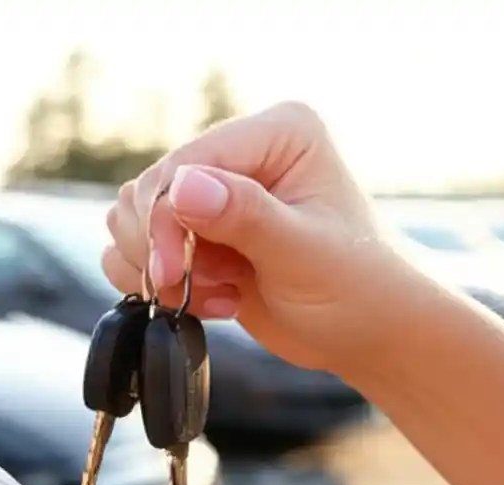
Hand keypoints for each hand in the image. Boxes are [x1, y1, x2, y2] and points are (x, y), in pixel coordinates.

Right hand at [104, 101, 424, 374]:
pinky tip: (215, 300)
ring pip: (132, 220)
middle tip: (206, 286)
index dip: (163, 220)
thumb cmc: (361, 288)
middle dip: (162, 249)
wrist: (371, 334)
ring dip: (161, 269)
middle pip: (147, 191)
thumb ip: (245, 216)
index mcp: (277, 132)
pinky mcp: (198, 234)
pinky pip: (134, 250)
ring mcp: (215, 194)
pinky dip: (160, 285)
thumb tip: (181, 186)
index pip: (183, 164)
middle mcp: (241, 152)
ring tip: (220, 292)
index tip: (172, 272)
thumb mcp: (306, 253)